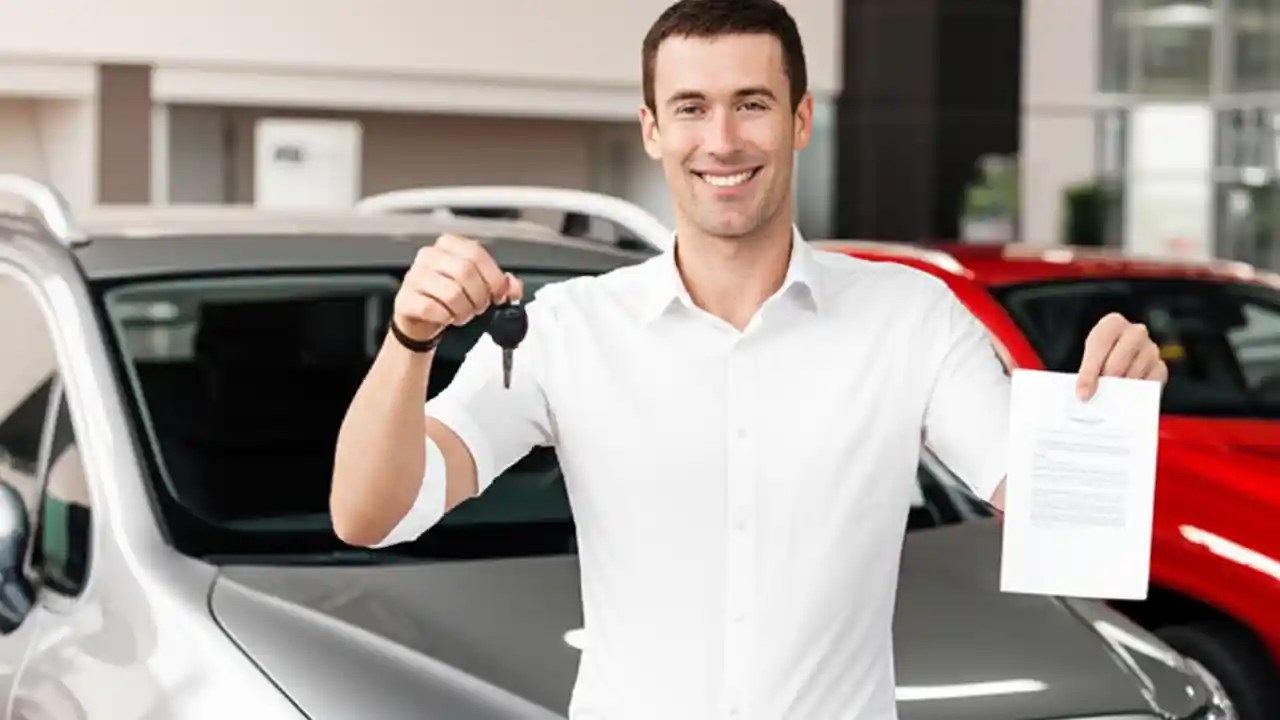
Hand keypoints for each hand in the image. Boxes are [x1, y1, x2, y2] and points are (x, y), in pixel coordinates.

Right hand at [393, 234, 522, 341]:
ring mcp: (414, 276)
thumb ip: (500, 284)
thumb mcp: (478, 286)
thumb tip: (514, 287)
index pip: (477, 254)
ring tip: (462, 314)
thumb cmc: (449, 297)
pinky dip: (445, 317)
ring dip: (464, 311)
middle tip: (479, 308)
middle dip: (479, 296)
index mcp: (449, 245)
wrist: (420, 319)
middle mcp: (429, 255)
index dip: (493, 278)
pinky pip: (432, 308)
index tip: (499, 295)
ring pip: (451, 293)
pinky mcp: (404, 298)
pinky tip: (445, 317)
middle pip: (465, 272)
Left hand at [1076, 312, 1168, 399]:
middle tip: (1098, 399)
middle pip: (1120, 358)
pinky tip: (1126, 400)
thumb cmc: (1100, 357)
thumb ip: (1088, 373)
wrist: (1115, 359)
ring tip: (1110, 400)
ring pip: (1136, 372)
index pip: (1100, 345)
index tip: (1083, 394)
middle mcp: (1135, 332)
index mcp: (1113, 324)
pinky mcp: (1160, 367)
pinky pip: (1151, 382)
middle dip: (1108, 380)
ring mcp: (1151, 349)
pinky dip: (1138, 393)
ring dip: (1122, 388)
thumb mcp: (1090, 358)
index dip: (1089, 372)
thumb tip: (1086, 395)